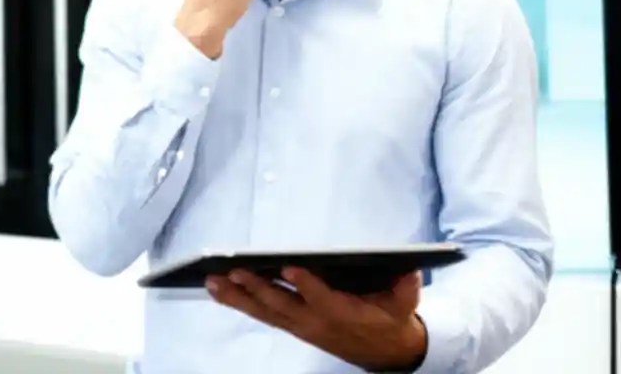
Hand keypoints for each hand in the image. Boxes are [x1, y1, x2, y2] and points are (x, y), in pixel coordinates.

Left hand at [207, 267, 427, 371]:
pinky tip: (216, 289)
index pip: (323, 299)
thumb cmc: (391, 318)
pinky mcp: (290, 325)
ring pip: (265, 311)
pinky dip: (238, 302)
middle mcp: (316, 322)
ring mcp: (300, 326)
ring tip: (211, 280)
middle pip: (283, 306)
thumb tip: (409, 268)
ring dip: (237, 296)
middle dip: (257, 288)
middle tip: (233, 270)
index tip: (290, 267)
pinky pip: (261, 314)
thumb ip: (406, 287)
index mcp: (345, 314)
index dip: (306, 285)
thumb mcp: (405, 304)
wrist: (385, 353)